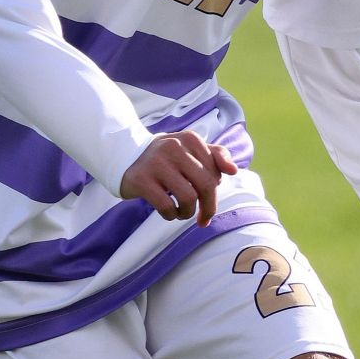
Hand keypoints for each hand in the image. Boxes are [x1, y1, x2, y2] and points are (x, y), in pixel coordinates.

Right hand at [119, 130, 238, 225]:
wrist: (125, 156)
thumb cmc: (166, 158)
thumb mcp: (191, 150)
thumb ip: (217, 156)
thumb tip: (234, 170)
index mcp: (190, 139)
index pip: (216, 172)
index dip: (215, 192)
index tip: (206, 200)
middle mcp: (174, 147)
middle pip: (206, 185)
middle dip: (208, 207)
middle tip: (203, 219)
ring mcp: (157, 163)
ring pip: (188, 197)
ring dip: (188, 212)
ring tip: (181, 212)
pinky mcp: (142, 180)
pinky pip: (166, 206)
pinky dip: (171, 215)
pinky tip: (169, 212)